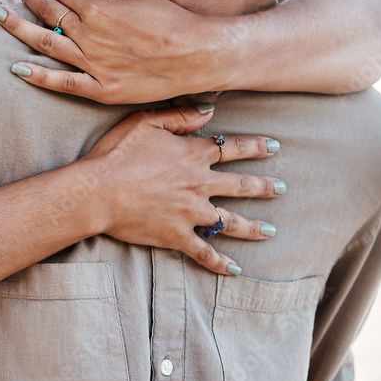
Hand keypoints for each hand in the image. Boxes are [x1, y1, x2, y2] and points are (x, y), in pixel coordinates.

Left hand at [0, 0, 222, 103]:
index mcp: (98, 8)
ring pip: (46, 42)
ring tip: (0, 15)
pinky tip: (16, 68)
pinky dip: (38, 76)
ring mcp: (93, 64)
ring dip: (19, 27)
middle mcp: (90, 35)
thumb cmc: (170, 20)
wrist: (198, 55)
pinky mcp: (100, 89)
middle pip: (49, 12)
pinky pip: (62, 83)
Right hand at [77, 106, 282, 275]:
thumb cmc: (117, 153)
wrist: (98, 191)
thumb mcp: (146, 122)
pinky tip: (235, 270)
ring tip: (270, 230)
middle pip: (240, 185)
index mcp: (193, 155)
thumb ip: (180, 115)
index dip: (256, 146)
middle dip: (264, 186)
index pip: (233, 149)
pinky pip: (205, 252)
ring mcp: (191, 213)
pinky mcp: (178, 236)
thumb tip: (210, 110)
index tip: (275, 146)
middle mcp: (200, 184)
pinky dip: (220, 263)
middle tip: (282, 187)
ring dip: (252, 227)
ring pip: (230, 222)